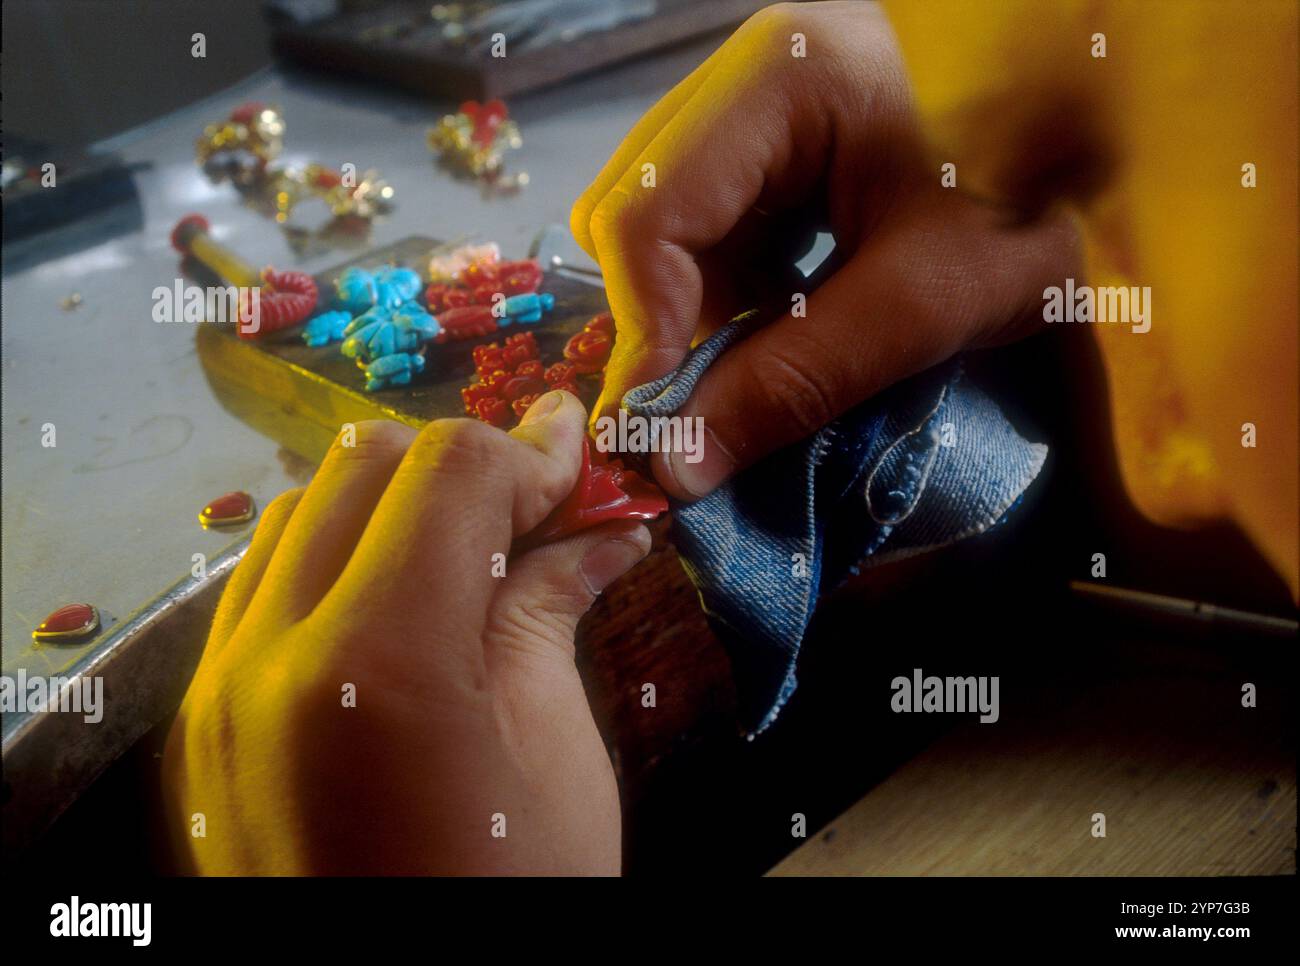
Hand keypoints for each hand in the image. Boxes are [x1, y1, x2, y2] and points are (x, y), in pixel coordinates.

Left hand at [162, 391, 647, 874]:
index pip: (449, 470)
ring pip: (298, 512)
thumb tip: (600, 526)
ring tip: (475, 549)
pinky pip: (261, 587)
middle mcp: (269, 661)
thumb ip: (551, 611)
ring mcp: (218, 693)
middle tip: (541, 509)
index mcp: (377, 666)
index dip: (532, 454)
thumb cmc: (506, 904)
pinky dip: (336, 558)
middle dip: (465, 467)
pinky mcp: (204, 725)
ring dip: (393, 503)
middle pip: (364, 466)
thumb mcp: (554, 756)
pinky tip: (403, 599)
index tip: (583, 473)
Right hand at [571, 1, 1077, 499]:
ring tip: (760, 367)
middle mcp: (750, 77)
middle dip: (666, 321)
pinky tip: (784, 323)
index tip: (661, 432)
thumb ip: (801, 377)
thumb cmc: (1050, 195)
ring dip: (696, 312)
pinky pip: (712, 227)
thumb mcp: (932, 297)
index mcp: (782, 77)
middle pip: (638, 213)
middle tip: (711, 408)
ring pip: (666, 227)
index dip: (644, 329)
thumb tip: (677, 467)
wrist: (1133, 141)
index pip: (648, 210)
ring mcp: (763, 105)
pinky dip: (729, 292)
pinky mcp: (781, 140)